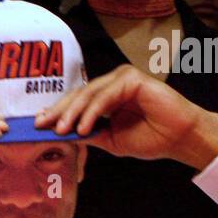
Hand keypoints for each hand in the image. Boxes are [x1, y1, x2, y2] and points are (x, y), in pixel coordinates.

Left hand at [35, 64, 217, 169]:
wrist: (179, 139)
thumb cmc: (150, 138)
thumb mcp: (110, 139)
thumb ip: (88, 133)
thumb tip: (60, 134)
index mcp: (106, 96)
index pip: (76, 102)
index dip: (57, 112)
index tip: (38, 125)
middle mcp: (113, 84)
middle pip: (78, 95)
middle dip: (58, 111)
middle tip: (41, 125)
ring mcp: (122, 78)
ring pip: (89, 94)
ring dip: (73, 113)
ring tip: (61, 130)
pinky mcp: (132, 79)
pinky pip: (105, 96)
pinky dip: (91, 112)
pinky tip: (82, 127)